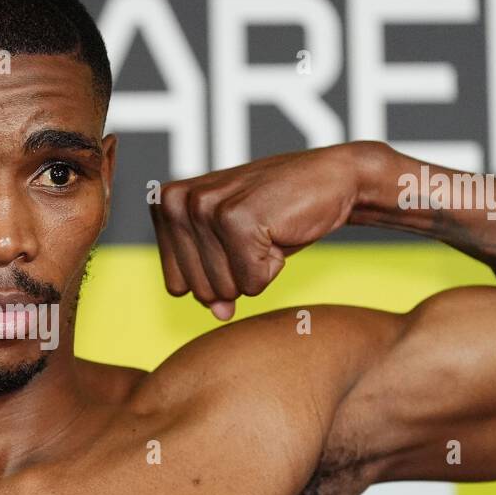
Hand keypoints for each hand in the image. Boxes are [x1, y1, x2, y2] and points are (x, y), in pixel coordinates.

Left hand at [151, 142, 379, 319]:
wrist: (330, 180)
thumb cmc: (275, 213)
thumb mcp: (228, 248)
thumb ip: (209, 281)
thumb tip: (219, 315)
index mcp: (165, 205)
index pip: (176, 285)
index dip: (214, 278)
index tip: (234, 244)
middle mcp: (176, 202)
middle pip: (200, 290)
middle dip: (235, 276)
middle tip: (256, 237)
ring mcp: (204, 207)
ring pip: (224, 289)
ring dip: (255, 270)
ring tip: (267, 232)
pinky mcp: (236, 218)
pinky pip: (251, 282)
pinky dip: (273, 268)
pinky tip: (279, 233)